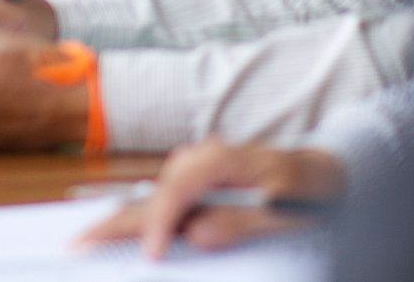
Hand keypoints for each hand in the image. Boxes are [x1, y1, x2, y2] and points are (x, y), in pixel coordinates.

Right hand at [76, 139, 347, 257]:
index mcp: (228, 160)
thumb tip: (195, 233)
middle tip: (79, 243)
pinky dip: (141, 215)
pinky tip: (120, 230)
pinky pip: (165, 197)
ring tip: (88, 240)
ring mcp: (201, 165)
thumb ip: (244, 223)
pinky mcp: (200, 179)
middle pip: (154, 190)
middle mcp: (207, 157)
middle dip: (116, 218)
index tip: (151, 256)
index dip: (160, 220)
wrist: (334, 173)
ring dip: (123, 218)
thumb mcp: (293, 213)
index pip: (180, 186)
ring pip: (155, 193)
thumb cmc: (316, 194)